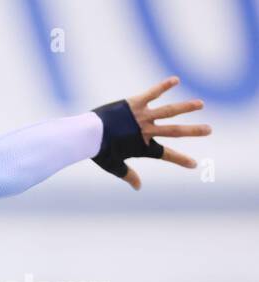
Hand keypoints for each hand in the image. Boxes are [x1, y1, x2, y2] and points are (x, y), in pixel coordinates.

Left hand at [96, 76, 210, 189]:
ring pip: (169, 111)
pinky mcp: (134, 104)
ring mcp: (141, 117)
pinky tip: (176, 80)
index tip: (194, 164)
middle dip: (193, 131)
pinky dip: (163, 86)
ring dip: (186, 108)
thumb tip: (138, 187)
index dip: (180, 160)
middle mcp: (145, 131)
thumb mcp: (113, 165)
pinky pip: (152, 93)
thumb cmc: (98, 151)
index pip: (166, 154)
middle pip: (174, 131)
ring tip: (201, 104)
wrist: (86, 135)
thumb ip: (128, 175)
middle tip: (209, 130)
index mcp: (142, 147)